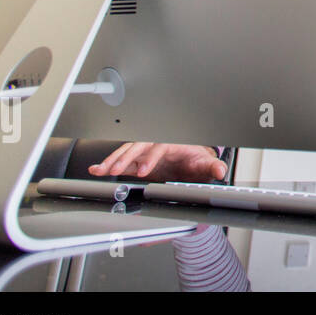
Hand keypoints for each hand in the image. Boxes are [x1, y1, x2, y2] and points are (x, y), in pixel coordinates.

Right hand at [89, 142, 226, 181]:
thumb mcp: (206, 164)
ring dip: (112, 161)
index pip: (159, 148)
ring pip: (126, 153)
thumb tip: (220, 170)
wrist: (190, 162)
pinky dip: (107, 165)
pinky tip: (95, 170)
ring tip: (99, 170)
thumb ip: (212, 167)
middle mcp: (155, 145)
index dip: (150, 158)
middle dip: (125, 158)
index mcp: (172, 144)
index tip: (144, 170)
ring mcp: (144, 153)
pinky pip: (121, 162)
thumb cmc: (196, 160)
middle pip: (138, 148)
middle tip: (114, 170)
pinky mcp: (137, 162)